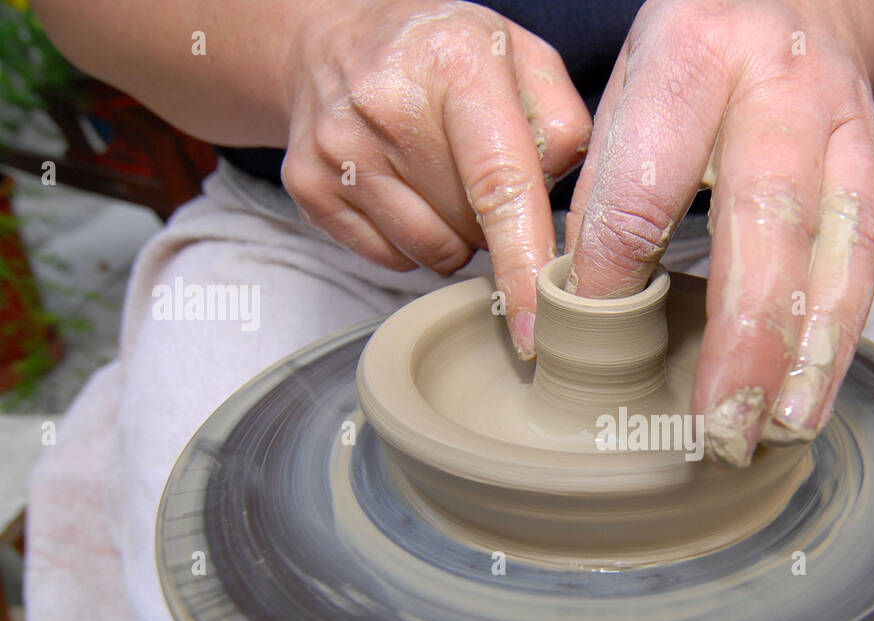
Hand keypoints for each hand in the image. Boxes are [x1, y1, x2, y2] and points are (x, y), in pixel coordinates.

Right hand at [282, 0, 591, 356]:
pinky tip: (404, 188)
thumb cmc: (443, 60)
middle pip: (473, 228)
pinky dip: (411, 240)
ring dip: (455, 236)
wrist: (331, 42)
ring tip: (441, 178)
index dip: (523, 264)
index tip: (535, 324)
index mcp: (455, 66)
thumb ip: (563, 123)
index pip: (500, 187)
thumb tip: (565, 208)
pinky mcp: (308, 187)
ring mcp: (339, 150)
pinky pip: (391, 259)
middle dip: (495, 222)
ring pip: (433, 252)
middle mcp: (387, 105)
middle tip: (479, 170)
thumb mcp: (519, 58)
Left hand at [564, 0, 873, 464]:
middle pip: (771, 219)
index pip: (649, 175)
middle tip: (724, 423)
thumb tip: (576, 308)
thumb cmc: (689, 65)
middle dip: (750, 334)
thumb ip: (607, 195)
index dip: (617, 261)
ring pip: (851, 236)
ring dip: (829, 337)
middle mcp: (781, 87)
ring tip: (798, 418)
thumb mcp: (625, 100)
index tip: (593, 333)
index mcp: (697, 56)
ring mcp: (847, 123)